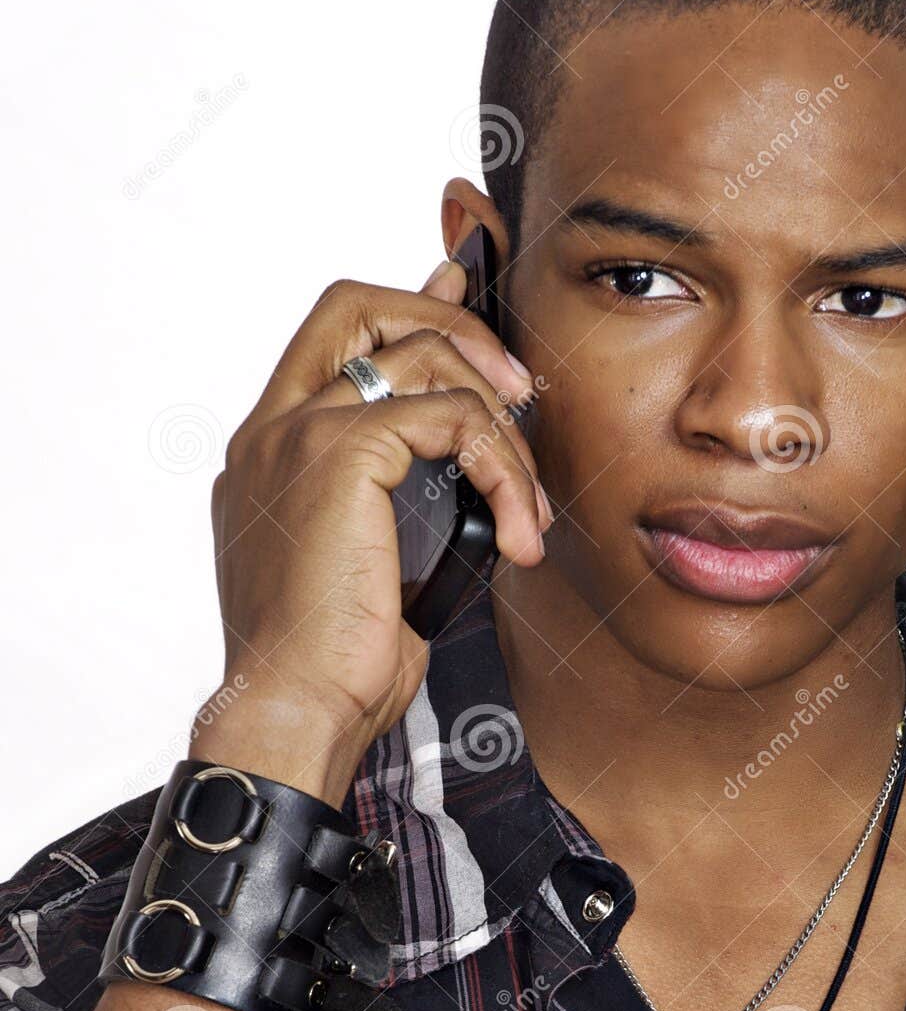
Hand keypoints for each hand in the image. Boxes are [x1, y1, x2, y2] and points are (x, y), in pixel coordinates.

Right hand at [192, 263, 549, 803]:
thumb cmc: (337, 660)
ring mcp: (298, 435)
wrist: (297, 708)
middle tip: (519, 388)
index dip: (408, 307)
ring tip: (528, 498)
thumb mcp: (384, 558)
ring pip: (421, 353)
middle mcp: (272, 429)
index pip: (333, 336)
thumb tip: (465, 443)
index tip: (468, 306)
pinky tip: (518, 530)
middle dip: (453, 322)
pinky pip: (452, 417)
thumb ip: (411, 490)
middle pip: (358, 302)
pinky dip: (504, 466)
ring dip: (500, 417)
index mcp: (272, 451)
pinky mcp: (340, 455)